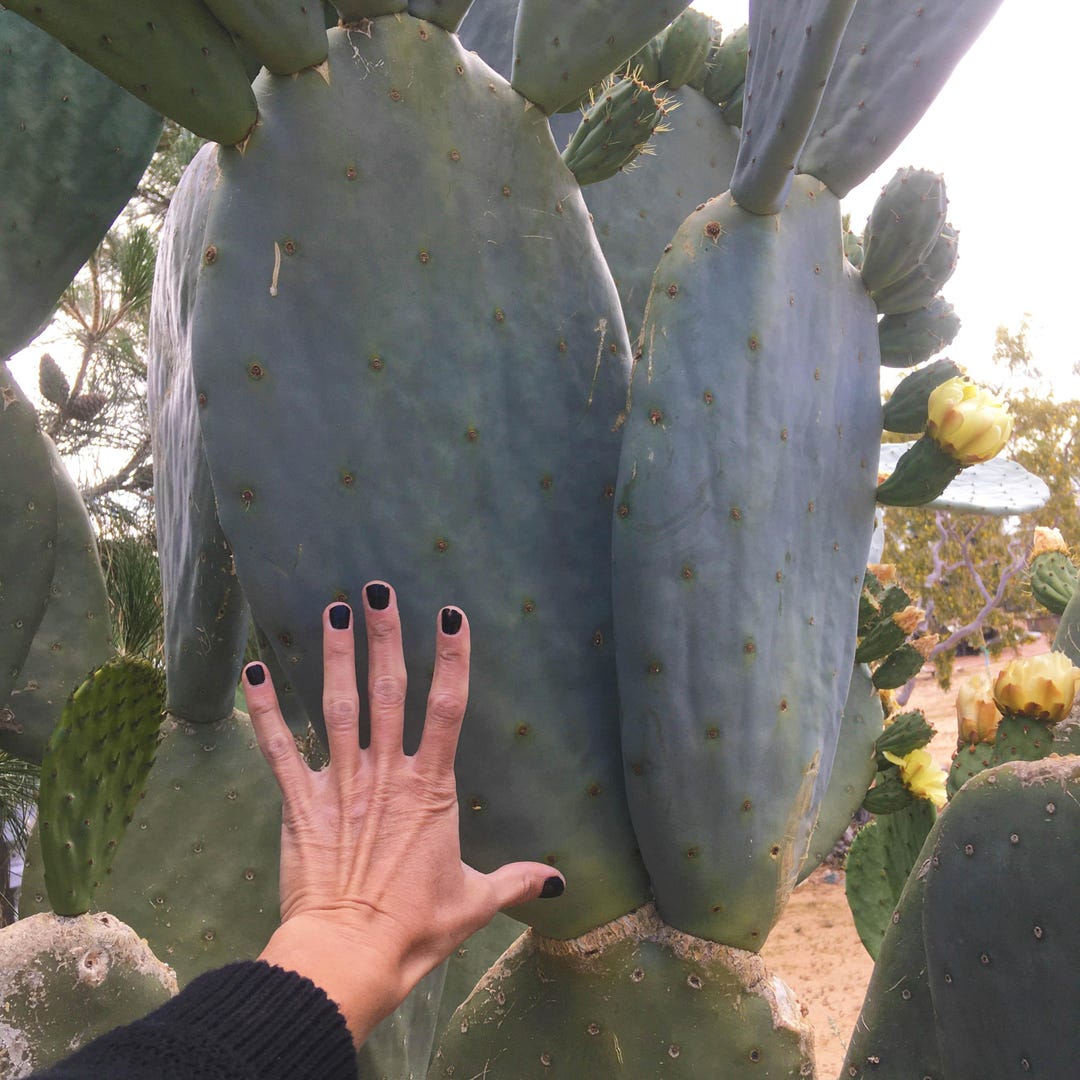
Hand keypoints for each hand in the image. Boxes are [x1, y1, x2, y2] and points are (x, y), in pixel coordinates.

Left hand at [245, 583, 563, 1044]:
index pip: (448, 709)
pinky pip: (279, 750)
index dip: (452, 658)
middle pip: (389, 692)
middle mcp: (386, 774)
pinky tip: (253, 673)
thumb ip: (515, 881)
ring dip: (335, 657)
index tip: (450, 614)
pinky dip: (265, 711)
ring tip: (332, 610)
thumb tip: (560, 881)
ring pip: (339, 707)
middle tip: (377, 589)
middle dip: (385, 637)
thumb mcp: (473, 902)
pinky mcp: (299, 805)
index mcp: (430, 790)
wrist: (349, 957)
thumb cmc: (415, 931)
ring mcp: (340, 785)